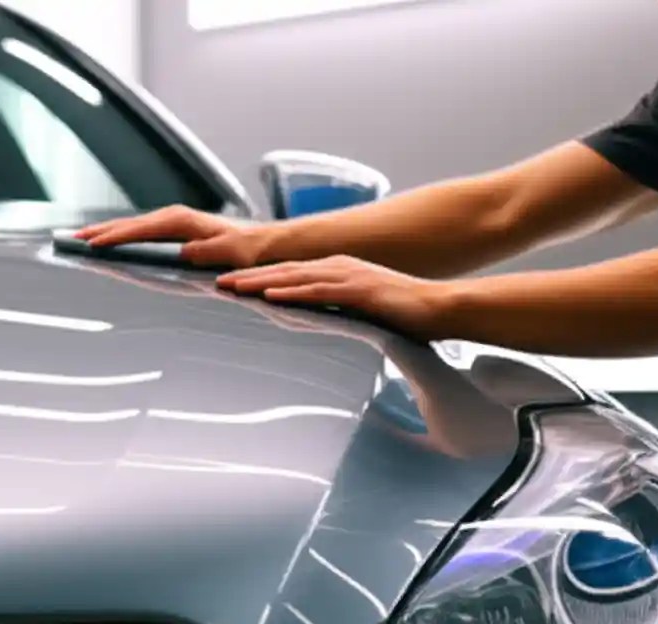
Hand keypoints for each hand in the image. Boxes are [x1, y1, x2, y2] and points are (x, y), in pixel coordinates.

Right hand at [75, 205, 274, 268]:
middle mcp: (176, 216)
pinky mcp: (173, 228)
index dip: (117, 236)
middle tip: (72, 238)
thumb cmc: (249, 250)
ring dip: (106, 231)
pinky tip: (108, 240)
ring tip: (81, 238)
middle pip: (130, 223)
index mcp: (184, 221)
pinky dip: (120, 233)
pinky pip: (140, 230)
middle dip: (100, 230)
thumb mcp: (233, 252)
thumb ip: (209, 250)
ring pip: (132, 225)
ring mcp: (173, 220)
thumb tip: (184, 251)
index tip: (95, 243)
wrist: (264, 241)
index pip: (142, 229)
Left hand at [216, 255, 453, 340]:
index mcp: (336, 271)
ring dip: (260, 281)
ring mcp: (349, 276)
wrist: (441, 308)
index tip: (228, 282)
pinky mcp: (360, 291)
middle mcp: (338, 267)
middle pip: (283, 271)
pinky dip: (292, 292)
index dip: (256, 276)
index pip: (288, 273)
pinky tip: (271, 295)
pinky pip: (319, 291)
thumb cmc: (403, 314)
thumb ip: (335, 310)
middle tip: (215, 281)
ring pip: (294, 277)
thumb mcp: (360, 309)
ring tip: (231, 286)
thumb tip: (312, 322)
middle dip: (247, 276)